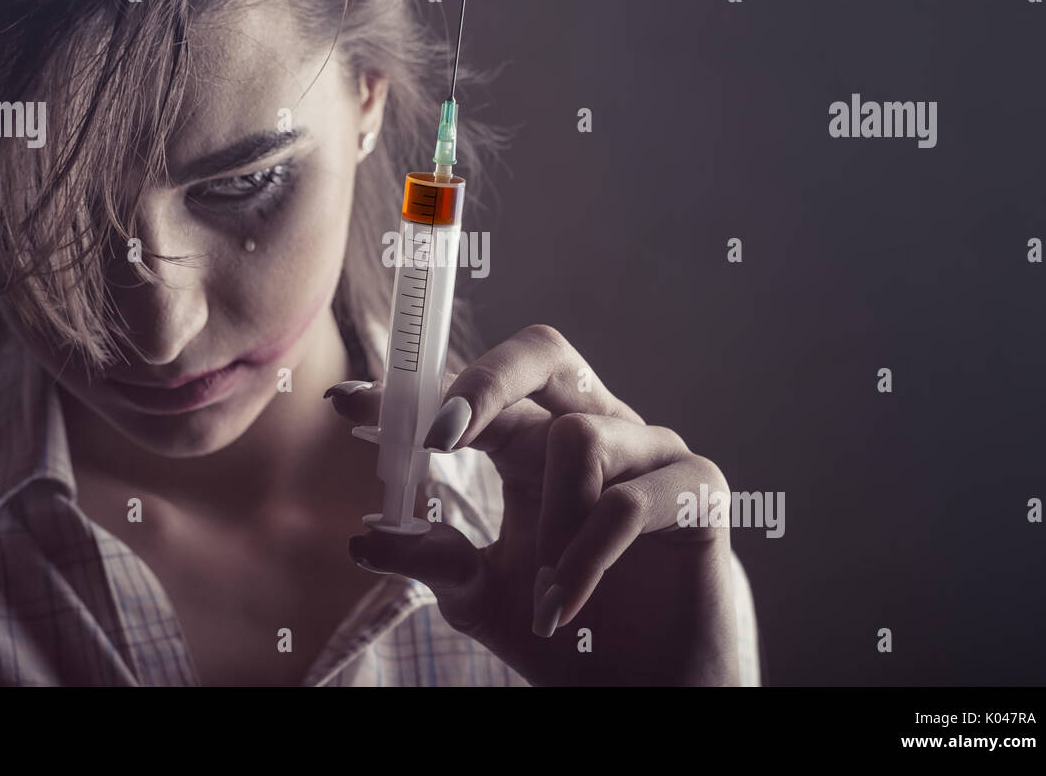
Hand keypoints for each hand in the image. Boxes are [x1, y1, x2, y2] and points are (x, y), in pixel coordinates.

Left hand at [326, 324, 739, 685]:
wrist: (644, 694)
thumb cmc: (567, 632)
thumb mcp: (482, 597)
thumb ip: (433, 560)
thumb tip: (364, 536)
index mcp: (534, 445)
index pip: (474, 395)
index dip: (412, 391)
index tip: (347, 404)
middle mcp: (593, 431)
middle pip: (544, 351)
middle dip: (484, 380)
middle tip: (439, 438)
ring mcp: (650, 455)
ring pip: (581, 438)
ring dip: (547, 526)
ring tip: (541, 594)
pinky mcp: (699, 492)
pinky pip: (627, 504)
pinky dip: (581, 562)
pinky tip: (562, 608)